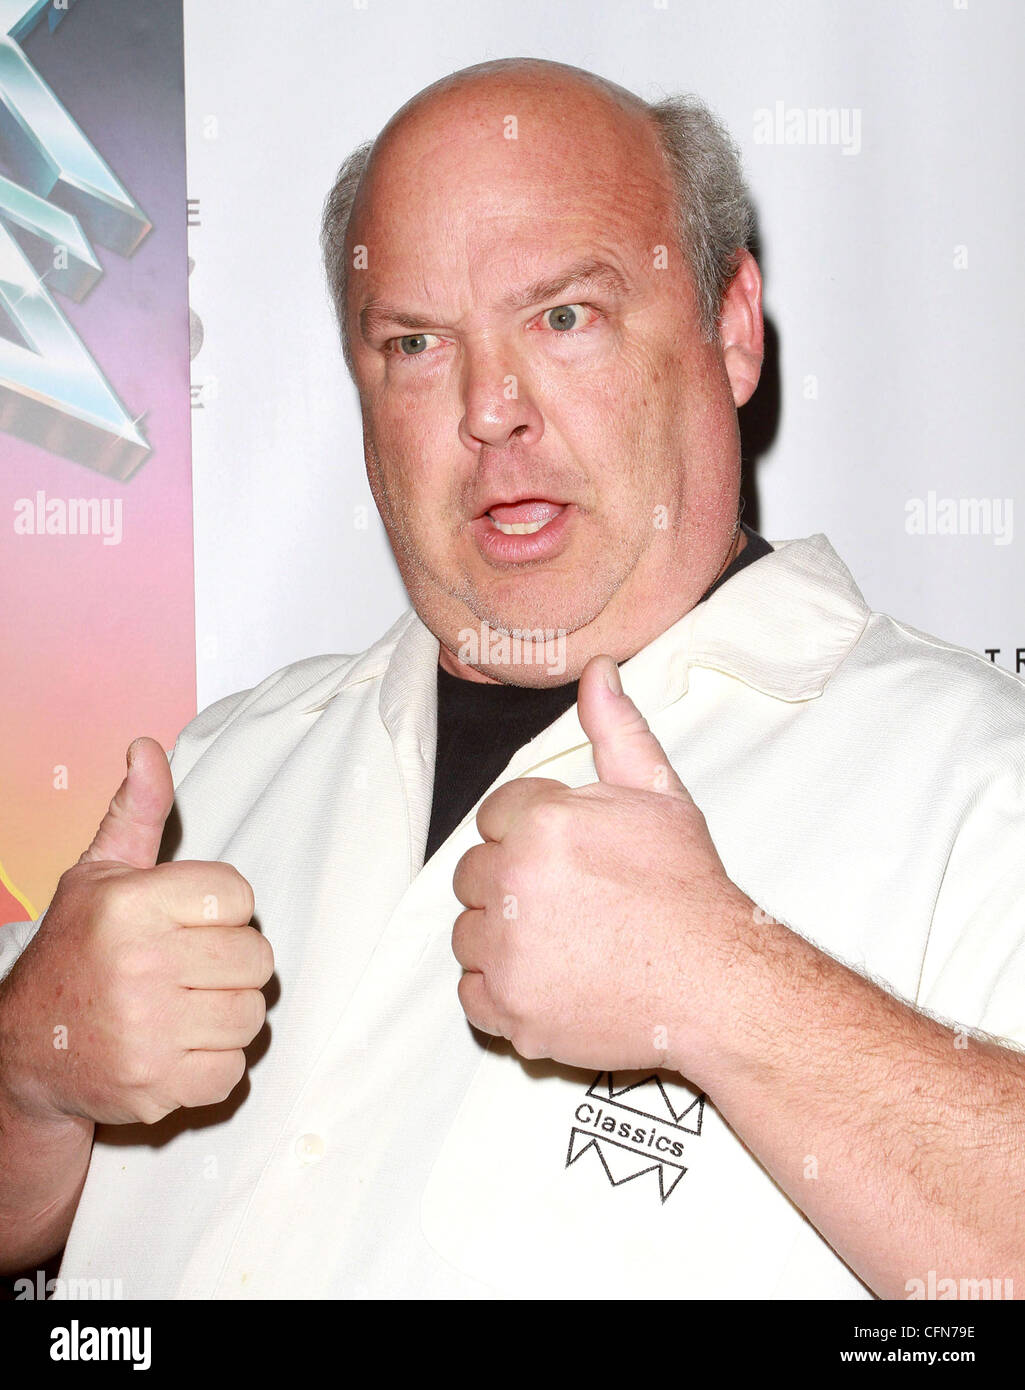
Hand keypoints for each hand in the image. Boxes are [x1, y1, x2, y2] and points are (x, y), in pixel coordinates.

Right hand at [0, 738, 272, 1125]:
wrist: (27, 1049)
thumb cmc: (76, 950)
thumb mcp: (99, 874)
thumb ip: (135, 812)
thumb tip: (146, 749)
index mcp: (131, 905)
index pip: (240, 896)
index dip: (222, 909)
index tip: (190, 920)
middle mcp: (139, 966)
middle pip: (257, 957)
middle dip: (232, 962)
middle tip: (191, 968)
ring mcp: (147, 1033)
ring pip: (251, 1014)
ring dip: (228, 1012)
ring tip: (185, 1005)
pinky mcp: (155, 1087)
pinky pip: (233, 1069)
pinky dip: (214, 1062)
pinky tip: (178, 1045)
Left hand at [451, 656, 750, 1073]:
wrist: (719, 983)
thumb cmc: (689, 890)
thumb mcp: (659, 795)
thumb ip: (617, 730)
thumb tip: (598, 672)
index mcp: (541, 823)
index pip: (494, 816)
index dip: (532, 834)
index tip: (570, 859)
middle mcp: (513, 884)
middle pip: (473, 874)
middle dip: (511, 883)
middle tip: (570, 901)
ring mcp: (508, 954)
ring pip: (468, 933)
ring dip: (502, 937)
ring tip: (564, 941)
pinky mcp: (510, 1010)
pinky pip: (472, 993)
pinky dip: (502, 990)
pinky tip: (549, 979)